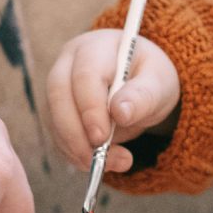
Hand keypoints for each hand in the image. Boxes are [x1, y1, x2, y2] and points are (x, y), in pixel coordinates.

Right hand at [45, 30, 179, 172]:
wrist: (142, 86)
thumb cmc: (150, 79)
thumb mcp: (158, 84)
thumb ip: (142, 96)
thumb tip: (120, 113)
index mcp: (97, 47)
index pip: (85, 74)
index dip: (90, 108)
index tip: (102, 138)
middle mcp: (70, 62)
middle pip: (59, 95)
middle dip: (75, 131)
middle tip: (97, 158)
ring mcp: (59, 86)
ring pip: (54, 118)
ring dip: (75, 147)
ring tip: (106, 165)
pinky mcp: (56, 111)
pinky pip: (57, 134)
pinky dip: (73, 153)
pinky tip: (96, 163)